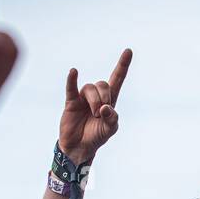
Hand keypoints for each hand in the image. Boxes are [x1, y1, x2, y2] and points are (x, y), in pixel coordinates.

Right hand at [59, 49, 130, 164]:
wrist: (80, 147)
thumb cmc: (97, 136)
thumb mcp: (110, 129)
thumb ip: (112, 118)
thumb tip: (104, 107)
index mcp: (109, 100)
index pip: (117, 79)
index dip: (122, 65)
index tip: (128, 51)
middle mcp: (96, 96)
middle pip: (103, 84)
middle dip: (105, 97)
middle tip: (101, 113)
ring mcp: (83, 98)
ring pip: (90, 88)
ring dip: (94, 101)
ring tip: (94, 114)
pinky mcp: (71, 102)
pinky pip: (71, 88)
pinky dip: (72, 79)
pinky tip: (74, 72)